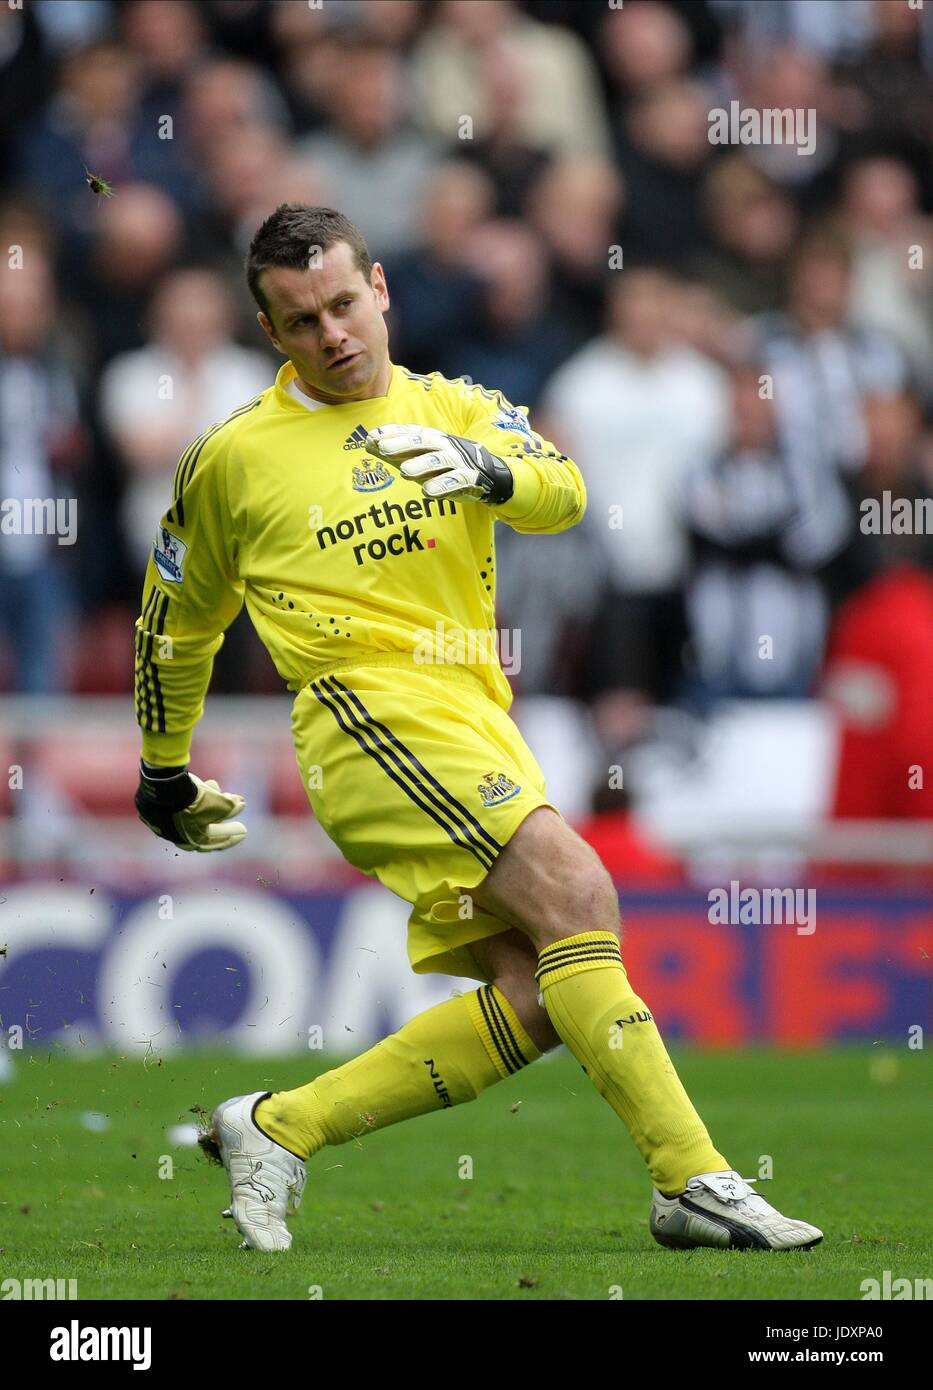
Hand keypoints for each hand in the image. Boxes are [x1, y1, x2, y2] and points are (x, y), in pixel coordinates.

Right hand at [135, 761, 246, 851]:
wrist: (163, 785)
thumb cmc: (195, 801)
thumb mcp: (220, 805)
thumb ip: (231, 807)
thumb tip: (240, 804)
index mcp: (193, 840)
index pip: (217, 842)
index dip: (232, 835)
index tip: (244, 831)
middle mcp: (178, 834)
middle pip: (207, 825)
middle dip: (223, 815)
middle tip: (238, 809)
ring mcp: (166, 820)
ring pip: (196, 811)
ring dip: (212, 801)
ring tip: (223, 791)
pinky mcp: (159, 806)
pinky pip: (185, 802)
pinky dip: (198, 795)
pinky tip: (208, 784)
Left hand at [364, 424, 513, 502]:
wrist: (489, 476)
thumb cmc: (446, 466)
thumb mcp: (420, 458)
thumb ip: (396, 452)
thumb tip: (368, 442)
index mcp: (432, 439)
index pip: (410, 432)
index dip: (392, 433)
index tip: (372, 436)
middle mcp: (445, 446)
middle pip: (423, 442)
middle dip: (403, 444)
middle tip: (383, 449)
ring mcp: (459, 461)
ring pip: (440, 460)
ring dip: (422, 464)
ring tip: (404, 472)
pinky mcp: (470, 478)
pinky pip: (458, 480)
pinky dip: (443, 485)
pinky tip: (428, 492)